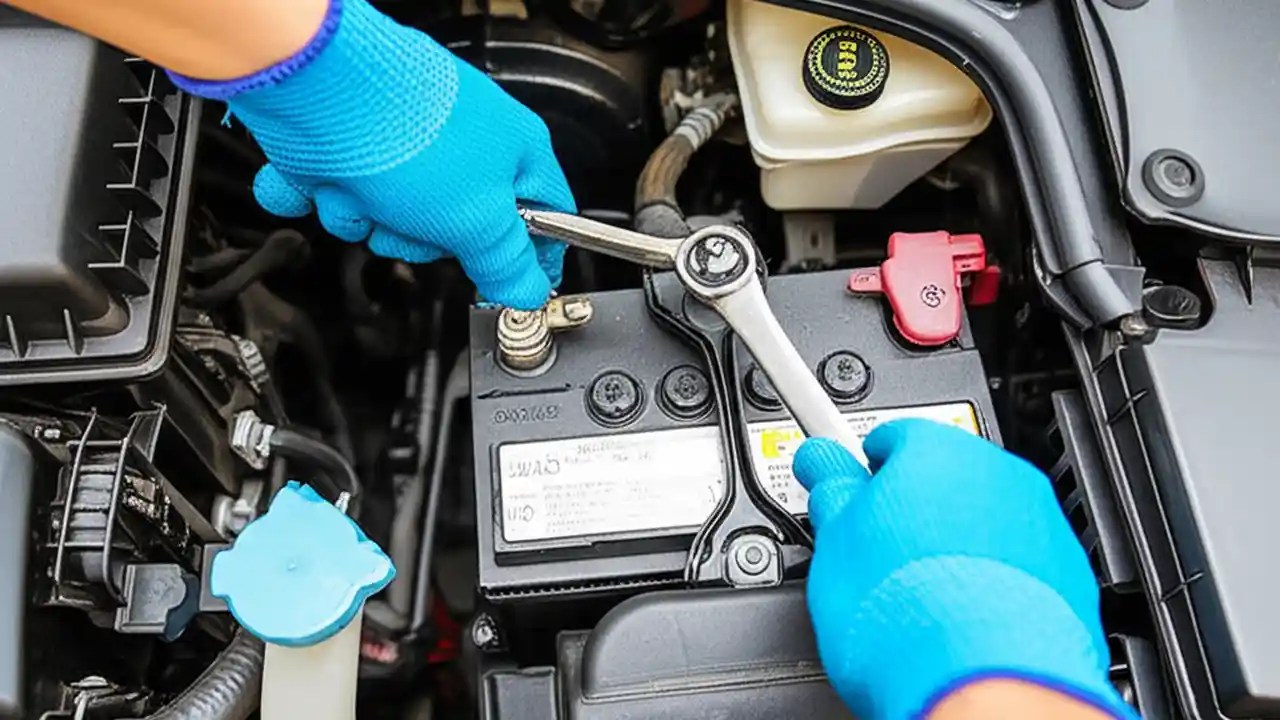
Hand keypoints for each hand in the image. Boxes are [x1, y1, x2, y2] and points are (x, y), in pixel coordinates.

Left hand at [173, 0, 574, 309]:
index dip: (534, 257)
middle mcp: (461, 141)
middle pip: (456, 229)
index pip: (547, 214)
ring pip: (390, 219)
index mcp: (513, 149)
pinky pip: (341, 196)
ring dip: (366, 218)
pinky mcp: (350, 143)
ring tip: (363, 191)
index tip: (518, 285)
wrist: (314, 85)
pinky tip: (326, 177)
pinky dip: (325, 194)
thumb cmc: (406, 132)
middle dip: (420, 239)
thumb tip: (528, 290)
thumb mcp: (478, 221)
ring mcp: (403, 141)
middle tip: (413, 225)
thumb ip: (506, 264)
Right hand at [792, 420, 1137, 719]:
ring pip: (986, 518)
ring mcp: (1039, 522)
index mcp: (935, 450)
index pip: (889, 436)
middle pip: (943, 475)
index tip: (851, 494)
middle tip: (878, 554)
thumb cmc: (908, 613)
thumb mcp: (835, 544)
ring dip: (955, 544)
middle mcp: (997, 473)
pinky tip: (962, 615)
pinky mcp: (1068, 574)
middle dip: (912, 507)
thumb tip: (823, 465)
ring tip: (920, 595)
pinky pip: (1022, 563)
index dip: (863, 470)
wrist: (984, 682)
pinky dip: (994, 579)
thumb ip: (832, 492)